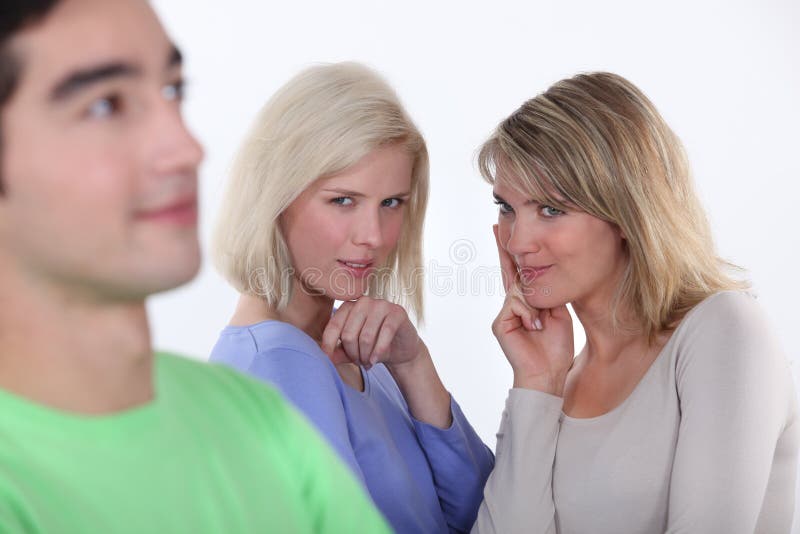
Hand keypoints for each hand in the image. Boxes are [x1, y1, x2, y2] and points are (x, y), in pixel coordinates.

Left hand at [321, 297, 423, 369]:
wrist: (401, 349)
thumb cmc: (373, 346)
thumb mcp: (352, 351)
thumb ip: (337, 352)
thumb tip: (324, 357)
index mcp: (349, 306)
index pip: (333, 325)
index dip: (329, 345)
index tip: (327, 360)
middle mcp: (364, 301)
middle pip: (349, 334)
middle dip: (353, 354)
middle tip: (359, 363)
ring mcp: (382, 304)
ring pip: (366, 336)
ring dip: (366, 356)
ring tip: (368, 363)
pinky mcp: (397, 312)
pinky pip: (385, 334)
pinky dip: (378, 351)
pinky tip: (375, 360)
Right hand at [492, 224, 573, 394]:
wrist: (547, 373)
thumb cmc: (555, 347)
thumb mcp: (557, 313)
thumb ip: (547, 294)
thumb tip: (541, 276)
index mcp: (527, 303)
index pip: (518, 273)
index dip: (511, 253)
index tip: (503, 231)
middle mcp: (513, 305)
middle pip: (511, 273)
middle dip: (505, 251)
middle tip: (498, 225)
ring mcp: (504, 314)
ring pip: (517, 290)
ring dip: (534, 304)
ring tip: (542, 322)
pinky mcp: (499, 323)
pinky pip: (514, 304)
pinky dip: (528, 312)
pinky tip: (536, 325)